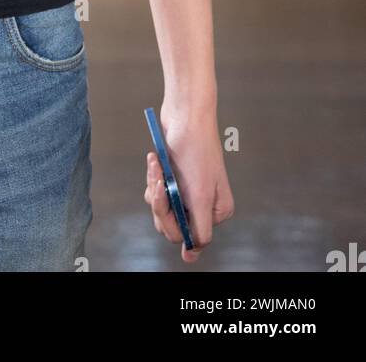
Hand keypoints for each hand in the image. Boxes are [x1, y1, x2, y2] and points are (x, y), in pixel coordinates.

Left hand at [144, 112, 233, 261]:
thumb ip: (199, 228)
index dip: (171, 220)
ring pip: (160, 207)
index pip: (188, 236)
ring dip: (154, 186)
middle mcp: (203, 205)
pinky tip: (155, 159)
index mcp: (215, 211)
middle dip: (160, 202)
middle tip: (160, 180)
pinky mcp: (174, 179)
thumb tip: (191, 256)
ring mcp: (188, 192)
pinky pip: (156, 191)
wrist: (185, 113)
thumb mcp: (199, 194)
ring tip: (157, 165)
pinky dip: (152, 176)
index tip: (164, 196)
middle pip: (171, 224)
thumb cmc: (195, 149)